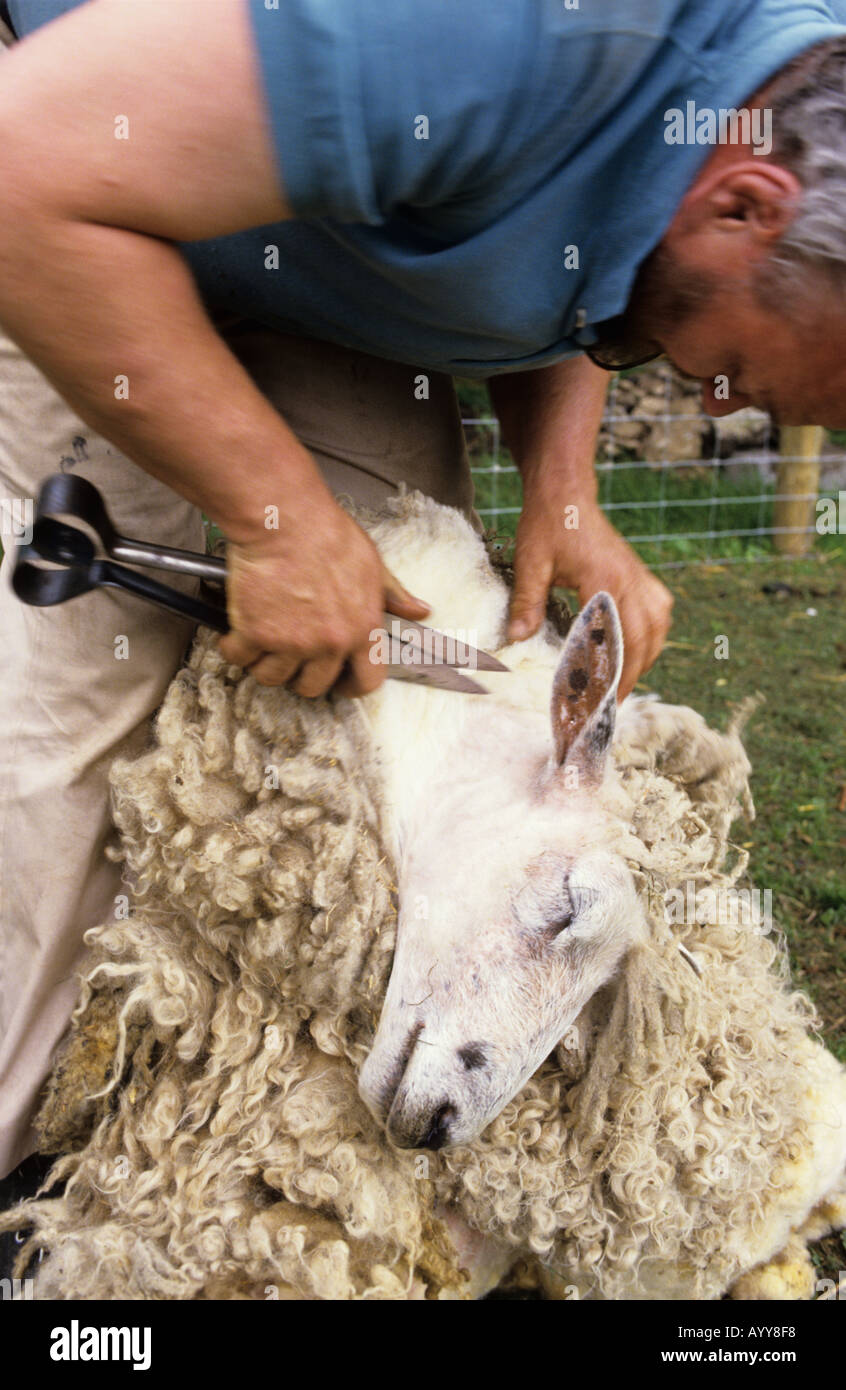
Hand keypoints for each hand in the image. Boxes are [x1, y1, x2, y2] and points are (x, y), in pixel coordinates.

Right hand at [217, 494, 429, 696]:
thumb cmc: (326, 533)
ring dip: (264, 663)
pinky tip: (235, 633)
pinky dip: (233, 648)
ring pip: (273, 677)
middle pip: (313, 686)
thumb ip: (393, 594)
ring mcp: (292, 642)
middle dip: (300, 676)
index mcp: (363, 628)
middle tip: (290, 654)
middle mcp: (330, 642)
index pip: (367, 681)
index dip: (350, 687)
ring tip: (261, 641)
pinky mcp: (256, 634)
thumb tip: (418, 611)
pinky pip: (239, 657)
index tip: (339, 684)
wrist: (283, 520)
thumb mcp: (373, 563)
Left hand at [506, 494, 672, 699]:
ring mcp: (637, 574)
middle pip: (644, 637)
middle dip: (633, 673)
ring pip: (658, 623)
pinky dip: (654, 631)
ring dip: (648, 653)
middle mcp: (629, 579)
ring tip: (629, 678)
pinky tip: (641, 645)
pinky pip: (658, 608)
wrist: (565, 491)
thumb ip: (527, 602)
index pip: (617, 637)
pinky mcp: (638, 571)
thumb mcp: (530, 563)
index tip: (603, 698)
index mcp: (604, 580)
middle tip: (614, 700)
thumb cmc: (547, 524)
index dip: (613, 671)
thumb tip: (516, 639)